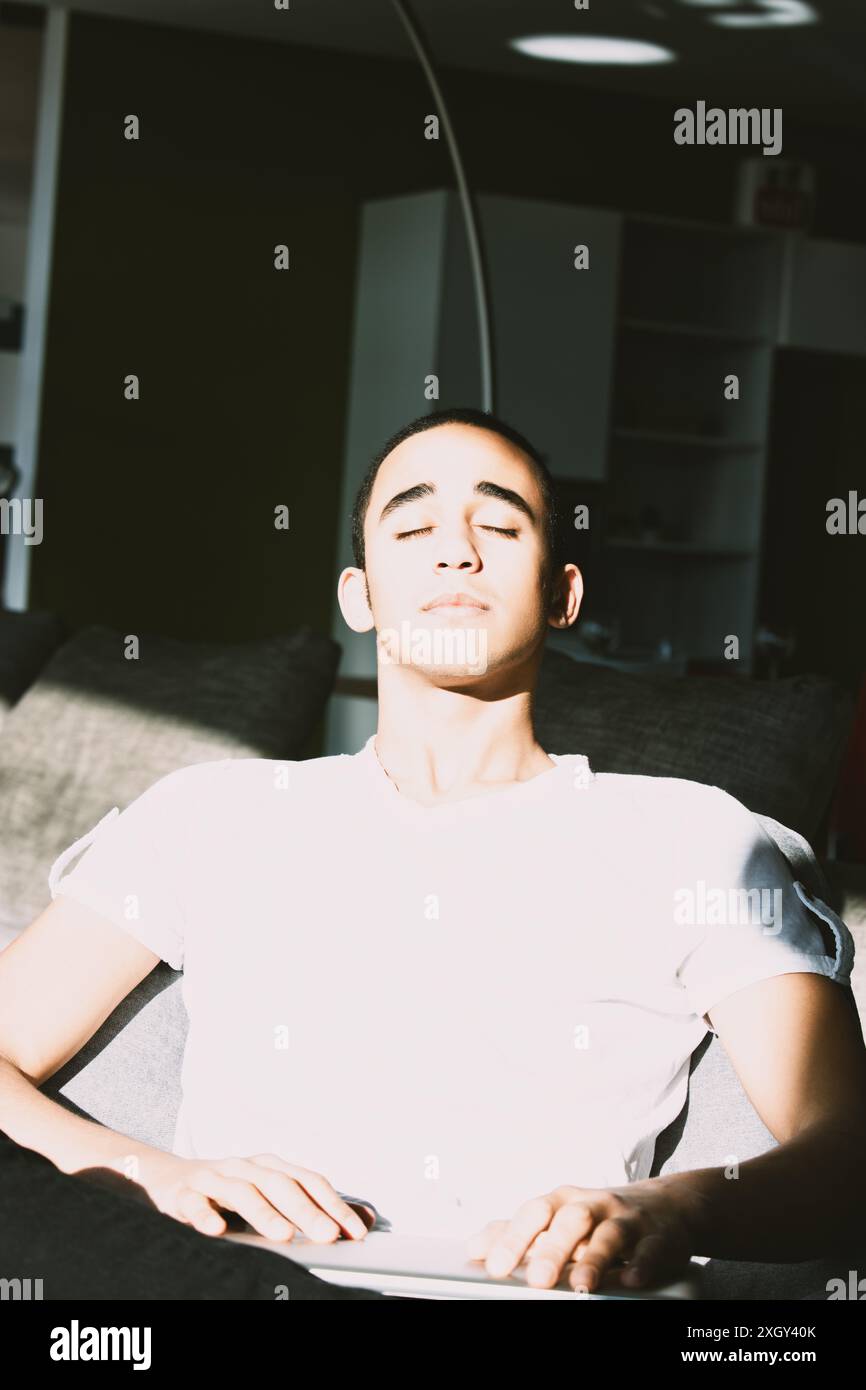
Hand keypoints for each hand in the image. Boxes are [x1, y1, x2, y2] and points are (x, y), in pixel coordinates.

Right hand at [132, 1149, 370, 1242]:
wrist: (168, 1180)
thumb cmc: (228, 1191)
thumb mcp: (264, 1193)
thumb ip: (301, 1206)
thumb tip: (348, 1225)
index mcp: (269, 1166)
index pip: (308, 1181)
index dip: (333, 1204)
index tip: (354, 1231)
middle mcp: (244, 1168)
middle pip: (279, 1185)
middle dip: (306, 1211)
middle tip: (327, 1235)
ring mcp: (213, 1178)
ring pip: (241, 1192)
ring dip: (264, 1214)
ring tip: (284, 1235)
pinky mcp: (183, 1193)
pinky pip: (195, 1202)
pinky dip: (206, 1215)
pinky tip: (217, 1229)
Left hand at [465, 1179, 700, 1292]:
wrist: (665, 1206)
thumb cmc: (597, 1217)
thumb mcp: (558, 1217)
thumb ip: (519, 1233)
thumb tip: (473, 1249)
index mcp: (564, 1201)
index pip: (535, 1212)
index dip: (514, 1237)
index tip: (494, 1266)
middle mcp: (594, 1205)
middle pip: (571, 1220)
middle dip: (552, 1249)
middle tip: (536, 1280)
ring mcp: (627, 1220)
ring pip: (610, 1234)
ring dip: (595, 1259)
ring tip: (581, 1285)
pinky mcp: (658, 1238)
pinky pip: (650, 1249)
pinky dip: (640, 1265)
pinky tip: (631, 1279)